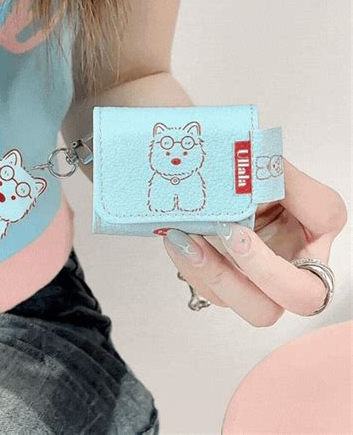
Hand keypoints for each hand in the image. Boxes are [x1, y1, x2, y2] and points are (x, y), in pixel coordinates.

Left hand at [163, 159, 346, 326]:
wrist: (234, 176)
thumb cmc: (264, 176)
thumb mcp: (284, 173)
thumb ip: (287, 183)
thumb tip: (264, 188)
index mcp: (308, 253)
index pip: (304, 289)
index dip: (266, 269)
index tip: (235, 231)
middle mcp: (279, 274)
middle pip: (263, 311)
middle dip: (229, 277)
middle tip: (208, 238)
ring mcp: (246, 277)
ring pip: (226, 300)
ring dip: (201, 269)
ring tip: (181, 236)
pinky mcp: (220, 274)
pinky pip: (203, 285)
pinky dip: (186, 262)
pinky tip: (176, 236)